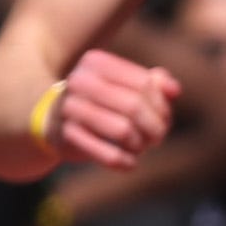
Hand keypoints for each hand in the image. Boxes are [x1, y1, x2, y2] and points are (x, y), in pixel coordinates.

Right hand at [47, 48, 177, 171]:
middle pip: (134, 106)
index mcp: (95, 62)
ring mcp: (69, 108)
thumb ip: (153, 83)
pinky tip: (131, 163)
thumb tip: (175, 90)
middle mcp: (79, 81)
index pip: (144, 83)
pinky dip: (125, 161)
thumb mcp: (123, 85)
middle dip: (154, 126)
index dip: (161, 105)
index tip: (164, 117)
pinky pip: (106, 154)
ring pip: (123, 130)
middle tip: (157, 137)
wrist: (51, 120)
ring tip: (141, 147)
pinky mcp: (65, 136)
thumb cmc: (100, 100)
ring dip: (140, 144)